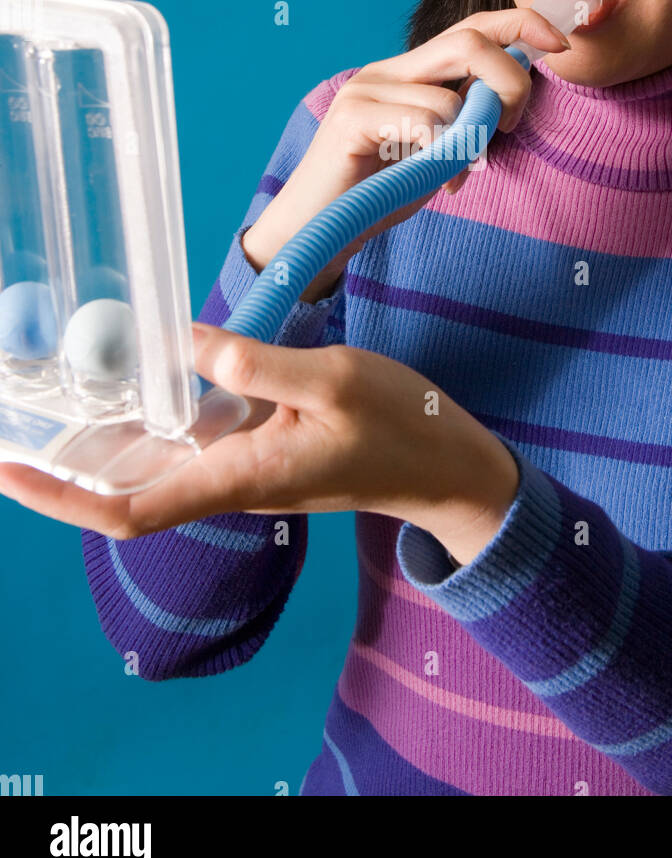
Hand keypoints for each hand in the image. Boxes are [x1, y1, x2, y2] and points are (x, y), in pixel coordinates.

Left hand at [0, 323, 519, 564]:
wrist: (442, 465)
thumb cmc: (399, 427)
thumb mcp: (333, 381)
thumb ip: (258, 366)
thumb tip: (186, 347)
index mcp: (239, 477)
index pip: (128, 510)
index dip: (59, 496)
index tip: (8, 468)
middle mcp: (229, 482)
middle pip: (123, 491)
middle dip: (61, 467)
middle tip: (17, 419)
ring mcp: (241, 468)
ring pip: (150, 465)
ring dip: (98, 441)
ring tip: (54, 398)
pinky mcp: (256, 449)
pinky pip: (184, 442)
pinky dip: (147, 418)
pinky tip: (137, 379)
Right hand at [243, 6, 570, 296]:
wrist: (316, 234)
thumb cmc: (377, 195)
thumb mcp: (437, 152)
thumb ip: (466, 119)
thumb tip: (509, 97)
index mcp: (405, 73)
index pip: (470, 27)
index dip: (520, 25)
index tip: (559, 44)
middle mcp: (383, 71)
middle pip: (468, 42)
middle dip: (509, 83)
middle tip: (511, 126)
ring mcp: (364, 91)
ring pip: (450, 97)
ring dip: (470, 140)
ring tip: (454, 173)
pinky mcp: (351, 120)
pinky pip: (424, 123)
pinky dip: (442, 153)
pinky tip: (434, 182)